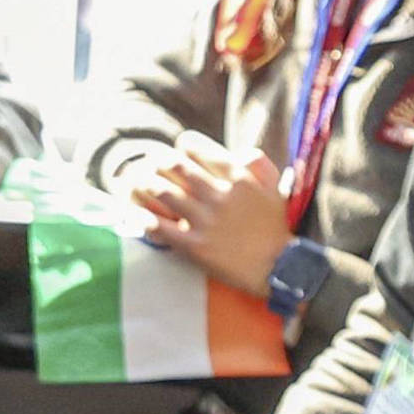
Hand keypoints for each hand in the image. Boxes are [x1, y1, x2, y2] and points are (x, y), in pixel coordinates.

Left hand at [130, 140, 295, 299]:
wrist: (279, 268)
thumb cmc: (276, 229)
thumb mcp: (275, 189)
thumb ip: (259, 165)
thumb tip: (241, 151)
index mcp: (238, 177)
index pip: (198, 149)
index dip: (183, 146)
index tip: (178, 151)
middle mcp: (219, 195)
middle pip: (175, 165)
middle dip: (156, 160)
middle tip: (149, 163)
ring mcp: (206, 221)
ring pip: (162, 192)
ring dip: (144, 185)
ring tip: (134, 184)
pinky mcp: (196, 246)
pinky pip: (160, 228)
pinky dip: (143, 219)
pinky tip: (136, 215)